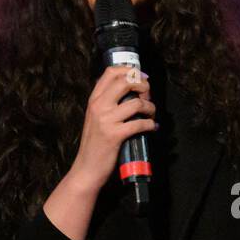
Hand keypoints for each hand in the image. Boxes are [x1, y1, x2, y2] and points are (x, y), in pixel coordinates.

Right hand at [66, 65, 157, 194]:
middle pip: (125, 81)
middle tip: (148, 96)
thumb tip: (130, 92)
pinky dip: (151, 124)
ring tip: (151, 114)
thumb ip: (107, 103)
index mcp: (93, 100)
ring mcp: (106, 120)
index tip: (142, 77)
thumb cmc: (95, 144)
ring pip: (136, 103)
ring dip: (150, 107)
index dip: (130, 70)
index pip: (110, 72)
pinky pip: (140, 123)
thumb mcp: (95, 118)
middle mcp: (98, 106)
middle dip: (143, 85)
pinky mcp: (115, 135)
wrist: (86, 169)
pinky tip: (152, 127)